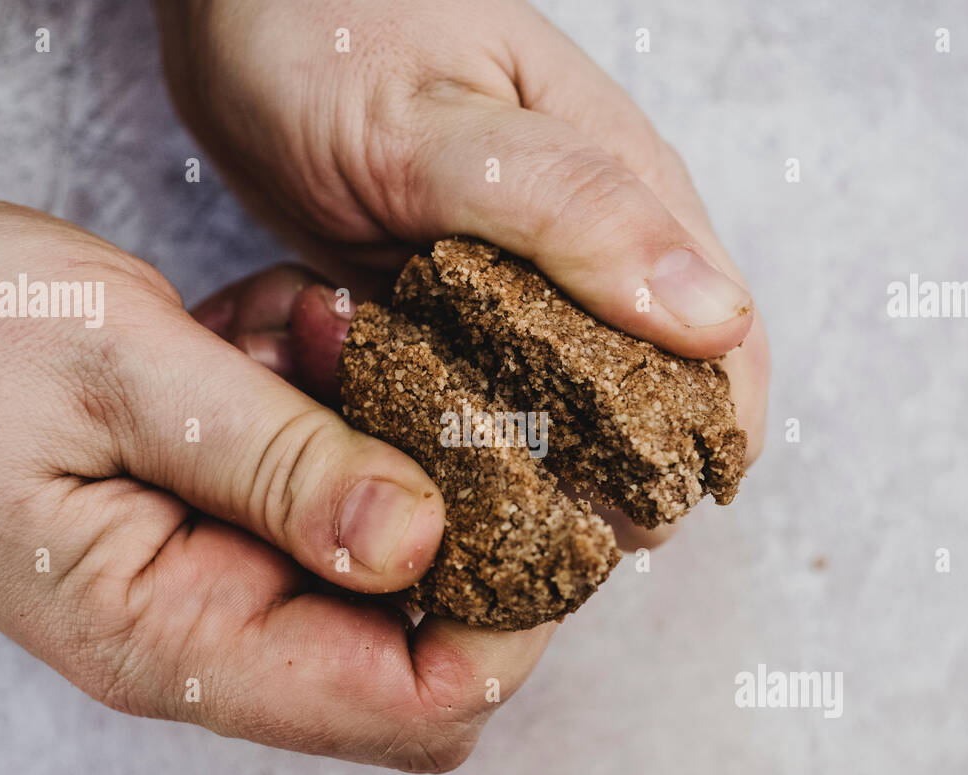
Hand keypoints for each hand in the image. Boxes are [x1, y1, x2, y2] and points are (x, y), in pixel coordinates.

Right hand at [0, 198, 553, 770]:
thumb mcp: (113, 371)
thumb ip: (273, 459)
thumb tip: (420, 535)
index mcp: (178, 635)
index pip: (410, 702)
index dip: (509, 625)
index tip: (545, 506)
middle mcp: (207, 632)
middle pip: (419, 656)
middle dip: (471, 534)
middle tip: (456, 406)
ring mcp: (213, 577)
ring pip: (381, 561)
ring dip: (387, 445)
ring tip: (313, 336)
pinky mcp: (213, 518)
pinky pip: (324, 488)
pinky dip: (331, 408)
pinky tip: (276, 332)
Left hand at [156, 0, 769, 538]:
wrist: (243, 7)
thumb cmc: (333, 28)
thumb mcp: (443, 126)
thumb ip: (573, 209)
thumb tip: (716, 321)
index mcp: (634, 206)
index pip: (725, 363)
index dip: (696, 457)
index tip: (623, 524)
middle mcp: (594, 259)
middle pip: (645, 413)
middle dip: (594, 487)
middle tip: (502, 530)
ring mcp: (522, 292)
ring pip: (559, 423)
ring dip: (514, 476)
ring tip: (439, 502)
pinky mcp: (456, 314)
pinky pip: (476, 407)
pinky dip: (445, 444)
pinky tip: (398, 456)